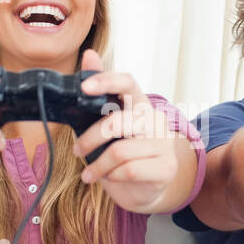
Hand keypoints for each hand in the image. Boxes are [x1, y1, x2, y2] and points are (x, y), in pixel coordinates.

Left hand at [71, 49, 186, 212]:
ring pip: (119, 151)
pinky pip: (130, 170)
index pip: (127, 82)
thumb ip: (97, 94)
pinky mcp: (166, 167)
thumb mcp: (104, 123)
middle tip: (77, 151)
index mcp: (139, 103)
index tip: (83, 88)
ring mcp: (163, 143)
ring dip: (97, 166)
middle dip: (89, 139)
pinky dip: (112, 177)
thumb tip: (89, 54)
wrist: (143, 188)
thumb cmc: (122, 152)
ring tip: (89, 174)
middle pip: (116, 122)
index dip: (105, 81)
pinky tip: (108, 179)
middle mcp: (155, 119)